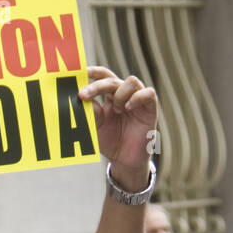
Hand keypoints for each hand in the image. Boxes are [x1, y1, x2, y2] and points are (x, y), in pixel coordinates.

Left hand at [80, 67, 157, 186]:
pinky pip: (148, 93)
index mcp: (110, 96)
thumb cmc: (110, 142)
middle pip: (112, 79)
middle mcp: (124, 95)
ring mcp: (138, 100)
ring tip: (117, 110)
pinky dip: (137, 98)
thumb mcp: (96, 127)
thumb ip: (91, 112)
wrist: (124, 160)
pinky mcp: (150, 108)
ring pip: (131, 81)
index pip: (104, 76)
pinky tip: (128, 108)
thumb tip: (82, 97)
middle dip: (97, 86)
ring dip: (120, 94)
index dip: (94, 72)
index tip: (82, 72)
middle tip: (83, 95)